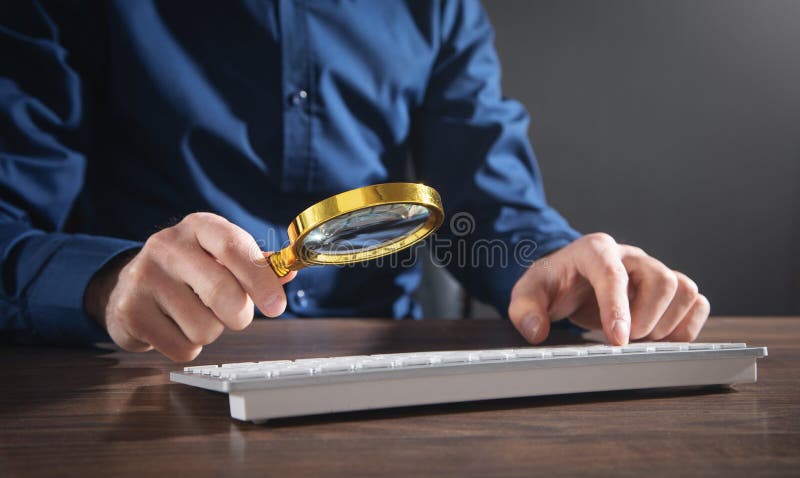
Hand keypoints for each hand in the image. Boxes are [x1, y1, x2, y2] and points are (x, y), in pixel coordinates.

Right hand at [84, 212, 295, 361]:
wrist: (131, 285)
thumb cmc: (192, 271)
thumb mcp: (223, 257)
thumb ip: (258, 266)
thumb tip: (289, 272)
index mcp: (199, 227)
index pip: (234, 247)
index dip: (261, 279)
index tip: (277, 306)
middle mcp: (167, 245)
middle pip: (223, 293)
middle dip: (239, 315)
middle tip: (235, 315)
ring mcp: (143, 277)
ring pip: (204, 328)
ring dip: (210, 332)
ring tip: (194, 315)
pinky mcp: (129, 311)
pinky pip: (182, 348)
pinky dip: (188, 346)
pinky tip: (174, 327)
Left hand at [508, 233, 709, 344]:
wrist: (570, 278)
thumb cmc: (554, 284)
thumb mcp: (528, 293)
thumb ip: (524, 309)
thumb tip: (536, 331)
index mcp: (594, 250)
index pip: (612, 273)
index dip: (618, 307)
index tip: (617, 339)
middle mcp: (630, 256)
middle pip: (661, 280)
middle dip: (646, 318)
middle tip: (622, 339)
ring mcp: (653, 270)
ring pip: (684, 289)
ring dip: (668, 323)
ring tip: (640, 337)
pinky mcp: (669, 288)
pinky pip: (696, 302)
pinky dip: (687, 326)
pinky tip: (662, 337)